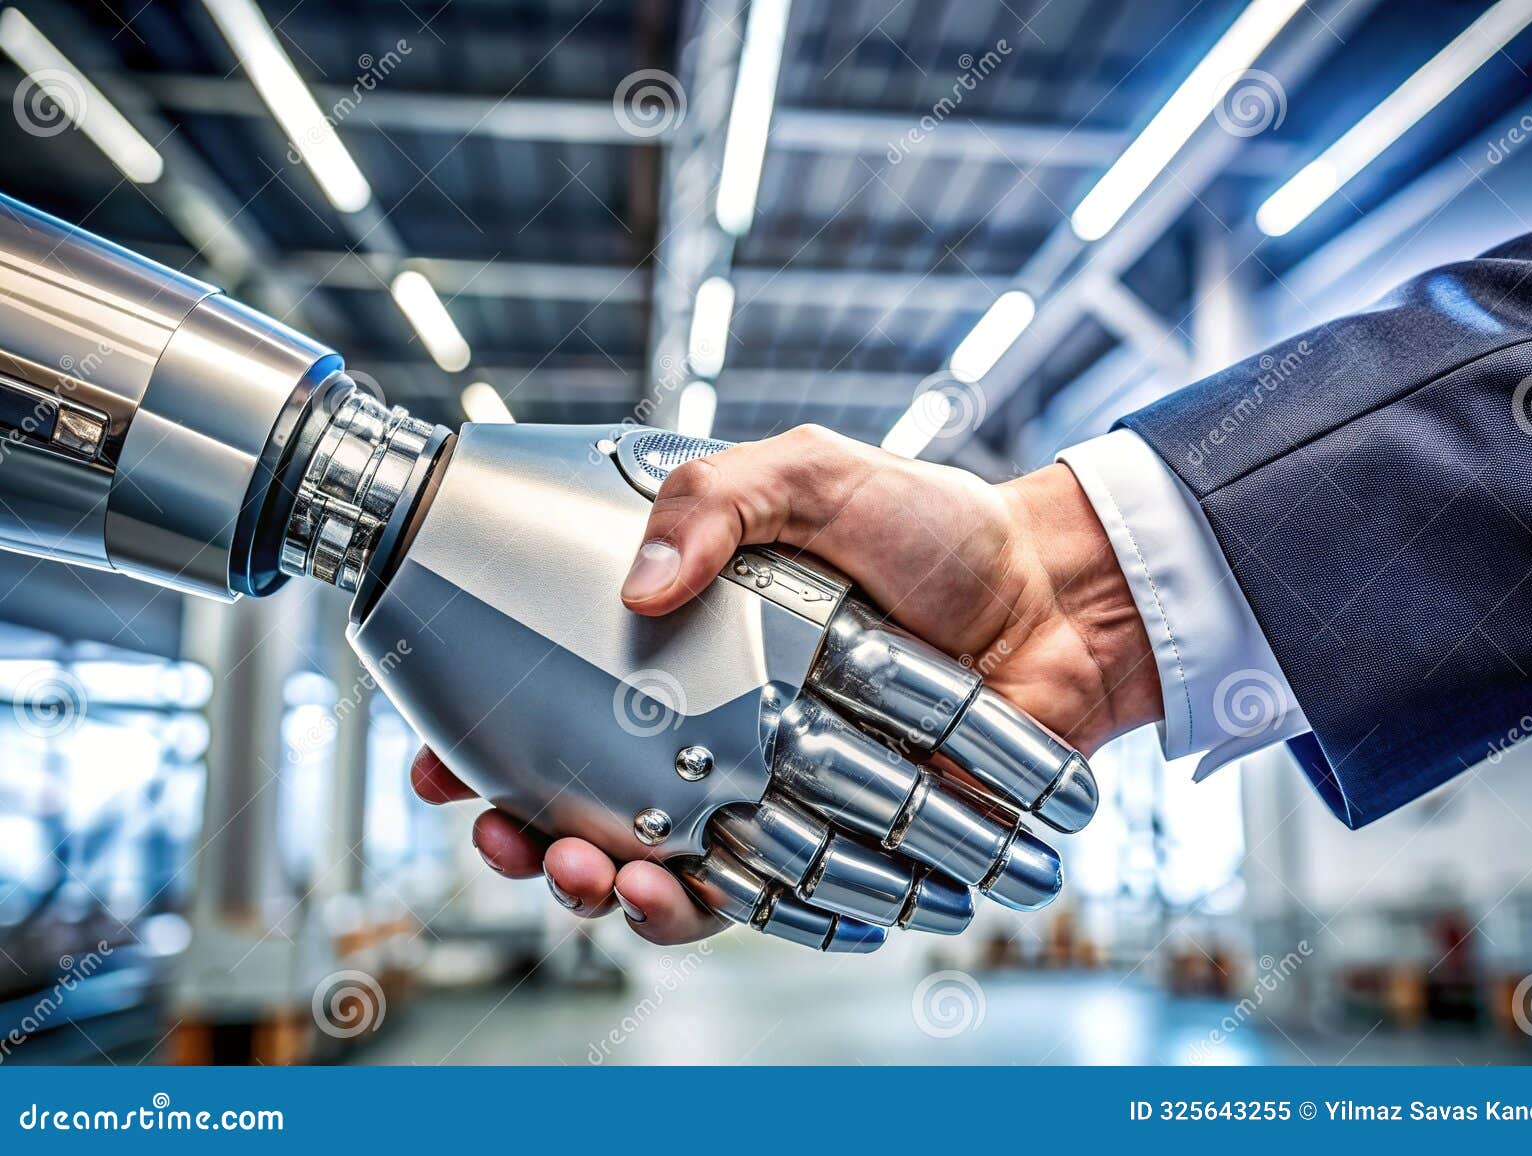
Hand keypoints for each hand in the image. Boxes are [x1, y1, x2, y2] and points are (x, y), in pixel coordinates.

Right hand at [412, 424, 1161, 944]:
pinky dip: (702, 913)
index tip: (440, 755)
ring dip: (601, 885)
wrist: (1054, 598)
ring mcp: (770, 787)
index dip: (487, 732)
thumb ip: (722, 499)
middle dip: (527, 832)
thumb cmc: (935, 529)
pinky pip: (751, 898)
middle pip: (587, 796)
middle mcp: (716, 721)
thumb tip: (641, 585)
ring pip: (653, 861)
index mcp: (692, 641)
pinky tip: (676, 897)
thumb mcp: (813, 473)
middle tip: (507, 835)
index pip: (561, 693)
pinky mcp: (833, 841)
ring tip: (595, 876)